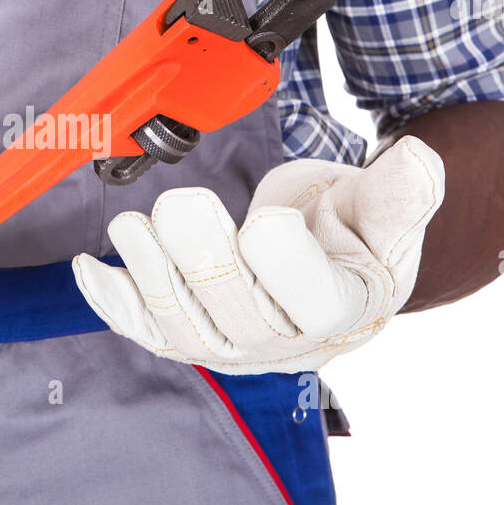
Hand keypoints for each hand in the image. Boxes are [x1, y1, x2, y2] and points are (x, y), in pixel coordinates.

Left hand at [72, 136, 443, 373]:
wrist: (326, 266)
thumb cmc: (357, 236)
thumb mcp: (389, 212)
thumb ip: (400, 192)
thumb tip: (416, 159)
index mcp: (343, 311)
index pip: (311, 300)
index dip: (284, 261)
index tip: (268, 218)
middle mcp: (283, 342)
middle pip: (236, 315)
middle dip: (200, 259)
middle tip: (181, 204)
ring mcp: (230, 346)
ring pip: (181, 328)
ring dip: (147, 275)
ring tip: (130, 225)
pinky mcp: (188, 337)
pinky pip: (145, 329)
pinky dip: (111, 301)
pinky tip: (88, 269)